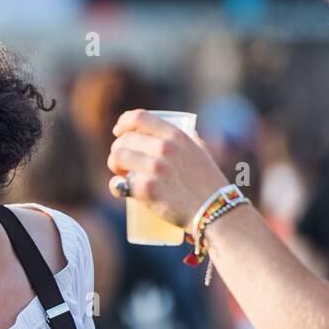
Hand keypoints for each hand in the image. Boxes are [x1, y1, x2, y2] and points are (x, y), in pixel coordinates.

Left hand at [107, 109, 230, 227]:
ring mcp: (154, 168)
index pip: (139, 117)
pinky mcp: (146, 189)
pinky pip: (118, 184)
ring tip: (121, 173)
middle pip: (124, 140)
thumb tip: (188, 131)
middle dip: (118, 149)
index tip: (118, 131)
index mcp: (176, 135)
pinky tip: (120, 189)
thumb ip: (191, 140)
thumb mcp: (202, 152)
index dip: (124, 122)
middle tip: (122, 162)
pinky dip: (116, 187)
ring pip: (117, 157)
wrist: (214, 211)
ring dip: (114, 165)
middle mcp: (164, 148)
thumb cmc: (208, 184)